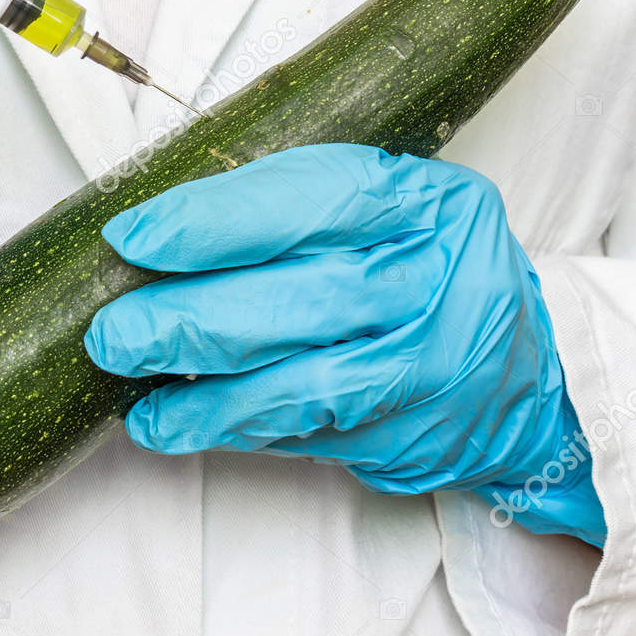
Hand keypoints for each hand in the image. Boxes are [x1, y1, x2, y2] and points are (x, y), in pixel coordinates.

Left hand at [84, 144, 604, 545]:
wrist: (523, 377)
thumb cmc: (426, 273)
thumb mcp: (392, 213)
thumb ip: (298, 209)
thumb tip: (159, 228)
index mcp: (431, 205)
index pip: (317, 200)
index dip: (216, 220)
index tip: (136, 235)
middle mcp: (438, 284)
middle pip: (303, 298)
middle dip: (191, 315)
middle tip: (112, 329)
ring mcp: (428, 368)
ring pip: (302, 380)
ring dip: (201, 388)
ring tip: (129, 382)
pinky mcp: (407, 435)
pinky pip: (304, 432)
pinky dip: (229, 427)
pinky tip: (171, 422)